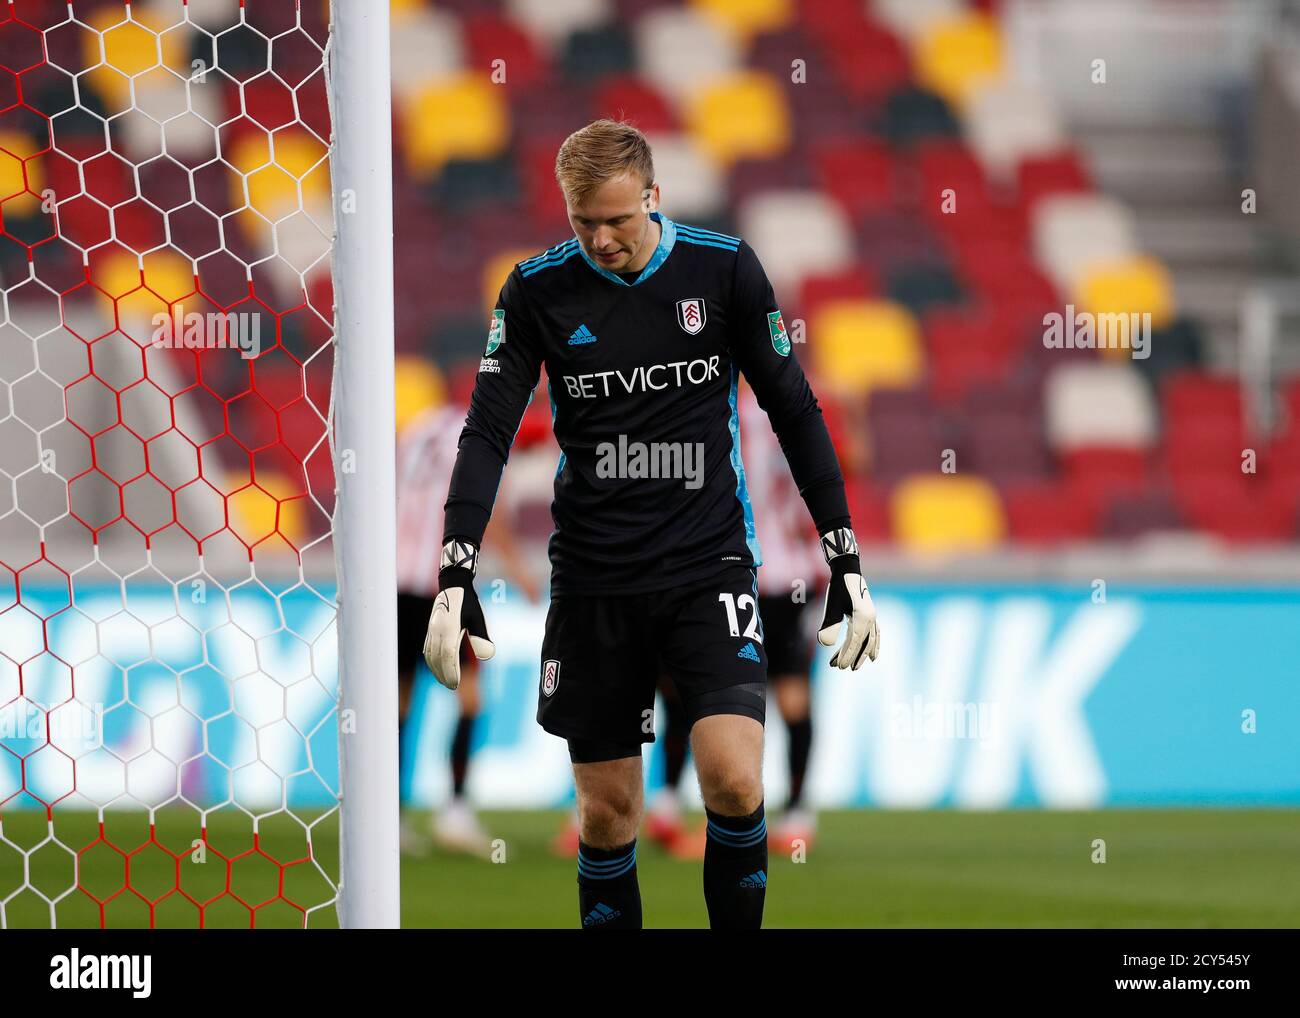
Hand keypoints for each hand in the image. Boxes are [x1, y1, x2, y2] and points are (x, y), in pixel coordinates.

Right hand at [423, 541, 495, 689]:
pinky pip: (428, 648)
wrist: (452, 584)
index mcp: (449, 628)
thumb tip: (488, 657)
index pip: (448, 656)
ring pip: (430, 655)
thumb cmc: (468, 601)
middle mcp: (437, 630)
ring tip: (444, 680)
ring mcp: (432, 630)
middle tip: (452, 687)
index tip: (456, 684)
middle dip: (443, 674)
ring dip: (436, 669)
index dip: (450, 672)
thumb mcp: (478, 618)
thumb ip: (481, 637)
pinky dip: (431, 660)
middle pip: (438, 659)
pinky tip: (436, 666)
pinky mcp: (430, 629)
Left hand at [815, 527, 880, 669]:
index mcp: (862, 617)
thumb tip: (824, 644)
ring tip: (854, 667)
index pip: (853, 642)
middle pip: (863, 644)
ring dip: (862, 655)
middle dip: (852, 657)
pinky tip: (873, 656)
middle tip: (841, 668)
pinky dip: (875, 646)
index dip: (846, 655)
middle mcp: (871, 619)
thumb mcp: (831, 605)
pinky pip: (876, 634)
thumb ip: (829, 624)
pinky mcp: (871, 614)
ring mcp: (873, 617)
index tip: (837, 666)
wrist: (848, 569)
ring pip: (870, 641)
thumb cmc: (838, 586)